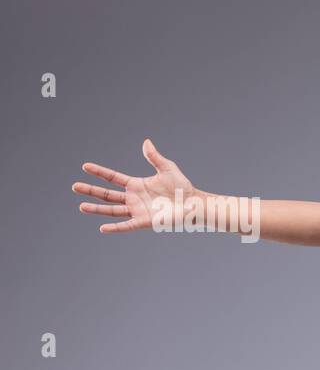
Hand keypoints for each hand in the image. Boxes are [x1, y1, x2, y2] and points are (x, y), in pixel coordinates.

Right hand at [72, 139, 200, 232]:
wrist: (194, 204)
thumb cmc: (182, 187)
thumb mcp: (167, 168)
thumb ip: (154, 157)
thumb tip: (146, 142)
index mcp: (136, 185)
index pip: (113, 178)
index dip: (99, 172)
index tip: (85, 166)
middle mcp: (134, 198)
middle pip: (107, 194)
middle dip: (91, 190)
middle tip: (74, 186)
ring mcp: (138, 210)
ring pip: (112, 210)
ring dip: (97, 209)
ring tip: (81, 206)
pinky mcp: (145, 222)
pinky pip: (127, 225)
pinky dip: (116, 227)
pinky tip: (103, 227)